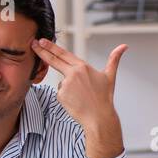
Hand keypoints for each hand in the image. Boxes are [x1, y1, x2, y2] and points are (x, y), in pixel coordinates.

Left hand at [31, 39, 126, 157]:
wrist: (99, 117)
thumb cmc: (104, 97)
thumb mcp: (109, 76)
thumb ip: (114, 59)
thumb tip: (124, 46)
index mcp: (82, 67)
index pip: (63, 54)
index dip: (51, 46)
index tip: (41, 40)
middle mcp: (72, 73)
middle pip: (53, 60)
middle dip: (42, 51)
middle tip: (33, 44)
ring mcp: (65, 84)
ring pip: (62, 81)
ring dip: (69, 86)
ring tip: (81, 95)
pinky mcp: (61, 95)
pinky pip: (61, 92)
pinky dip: (67, 96)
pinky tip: (75, 100)